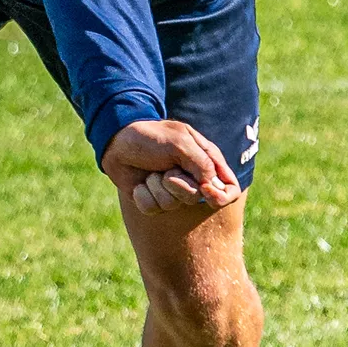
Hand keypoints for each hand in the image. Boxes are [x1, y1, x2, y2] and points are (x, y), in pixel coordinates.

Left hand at [102, 118, 241, 215]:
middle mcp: (192, 180)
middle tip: (166, 170)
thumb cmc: (151, 137)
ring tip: (150, 171)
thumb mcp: (180, 142)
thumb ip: (201, 161)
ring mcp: (173, 192)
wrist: (118, 143)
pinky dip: (143, 194)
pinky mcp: (154, 202)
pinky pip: (153, 209)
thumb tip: (212, 184)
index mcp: (205, 162)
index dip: (222, 194)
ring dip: (156, 185)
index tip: (205, 188)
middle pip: (196, 198)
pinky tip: (139, 183)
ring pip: (172, 204)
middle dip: (177, 184)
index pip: (230, 188)